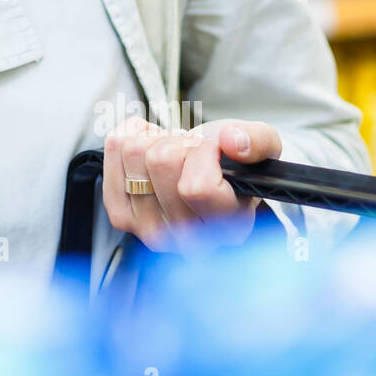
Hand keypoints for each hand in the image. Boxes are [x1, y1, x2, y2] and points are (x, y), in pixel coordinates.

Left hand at [102, 114, 281, 256]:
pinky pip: (114, 148)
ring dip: (155, 140)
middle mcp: (188, 240)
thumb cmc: (233, 164)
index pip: (197, 186)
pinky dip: (131, 135)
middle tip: (191, 153)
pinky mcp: (121, 215)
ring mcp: (149, 231)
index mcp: (229, 227)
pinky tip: (150, 150)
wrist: (207, 176)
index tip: (213, 149)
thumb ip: (256, 140)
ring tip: (174, 154)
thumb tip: (231, 142)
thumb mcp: (261, 144)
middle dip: (179, 142)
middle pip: (161, 161)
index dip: (204, 152)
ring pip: (134, 151)